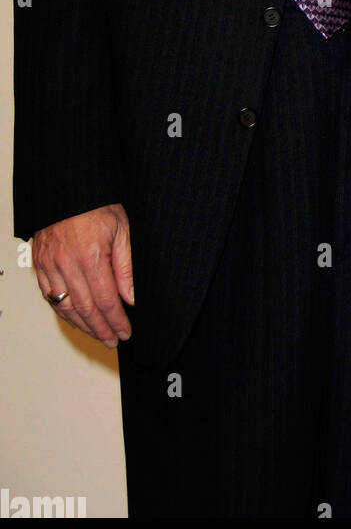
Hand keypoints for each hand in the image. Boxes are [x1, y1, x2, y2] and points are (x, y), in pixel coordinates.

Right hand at [32, 204, 132, 347]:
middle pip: (85, 309)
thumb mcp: (123, 230)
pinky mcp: (40, 263)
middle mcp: (67, 263)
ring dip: (82, 325)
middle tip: (112, 340)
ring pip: (65, 306)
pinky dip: (63, 310)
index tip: (125, 331)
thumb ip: (126, 267)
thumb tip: (132, 296)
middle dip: (101, 329)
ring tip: (97, 334)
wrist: (70, 188)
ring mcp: (50, 265)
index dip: (116, 320)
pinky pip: (50, 296)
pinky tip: (74, 317)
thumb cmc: (97, 204)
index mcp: (91, 256)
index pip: (106, 300)